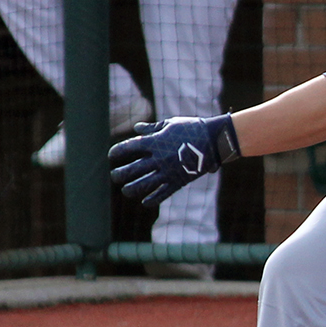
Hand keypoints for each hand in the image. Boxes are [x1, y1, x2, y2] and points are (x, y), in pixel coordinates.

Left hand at [109, 115, 240, 204]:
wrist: (214, 139)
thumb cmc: (191, 128)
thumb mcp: (171, 124)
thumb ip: (152, 128)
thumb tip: (136, 128)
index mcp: (156, 141)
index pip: (130, 147)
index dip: (117, 151)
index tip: (112, 156)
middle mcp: (159, 158)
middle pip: (133, 169)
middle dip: (120, 174)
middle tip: (114, 176)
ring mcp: (169, 171)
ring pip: (144, 184)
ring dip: (131, 189)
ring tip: (126, 190)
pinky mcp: (179, 181)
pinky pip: (162, 194)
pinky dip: (152, 199)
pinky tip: (145, 201)